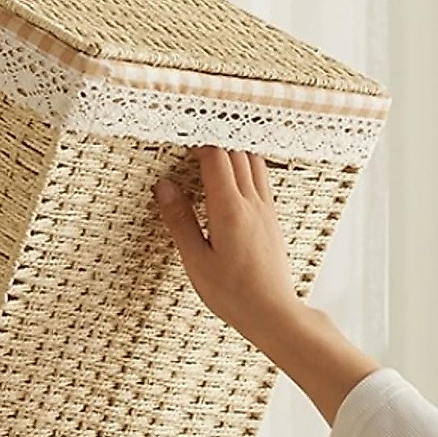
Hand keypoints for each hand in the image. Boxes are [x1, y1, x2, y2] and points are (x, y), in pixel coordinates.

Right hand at [154, 147, 377, 423]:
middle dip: (216, 135)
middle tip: (196, 124)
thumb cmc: (231, 292)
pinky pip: (261, 178)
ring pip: (253, 162)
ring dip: (235, 146)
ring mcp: (265, 209)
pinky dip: (247, 164)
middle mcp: (251, 203)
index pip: (215, 158)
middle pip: (237, 153)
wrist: (272, 312)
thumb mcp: (195, 259)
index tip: (182, 127)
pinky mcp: (271, 218)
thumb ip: (180, 219)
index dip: (199, 139)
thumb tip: (165, 186)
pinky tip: (238, 168)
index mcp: (229, 209)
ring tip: (217, 137)